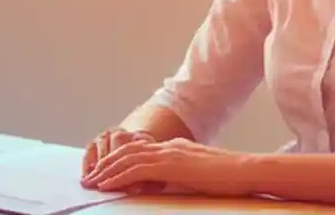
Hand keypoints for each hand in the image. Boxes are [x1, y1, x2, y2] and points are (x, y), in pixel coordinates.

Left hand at [79, 137, 251, 197]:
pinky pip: (137, 171)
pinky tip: (108, 185)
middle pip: (127, 152)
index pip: (138, 150)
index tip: (105, 171)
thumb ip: (176, 177)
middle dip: (106, 164)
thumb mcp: (195, 176)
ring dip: (107, 171)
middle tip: (90, 177)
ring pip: (127, 159)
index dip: (119, 160)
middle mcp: (168, 147)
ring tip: (92, 182)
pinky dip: (119, 177)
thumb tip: (160, 186)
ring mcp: (169, 154)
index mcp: (173, 148)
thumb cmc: (226, 177)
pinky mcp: (170, 166)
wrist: (244, 170)